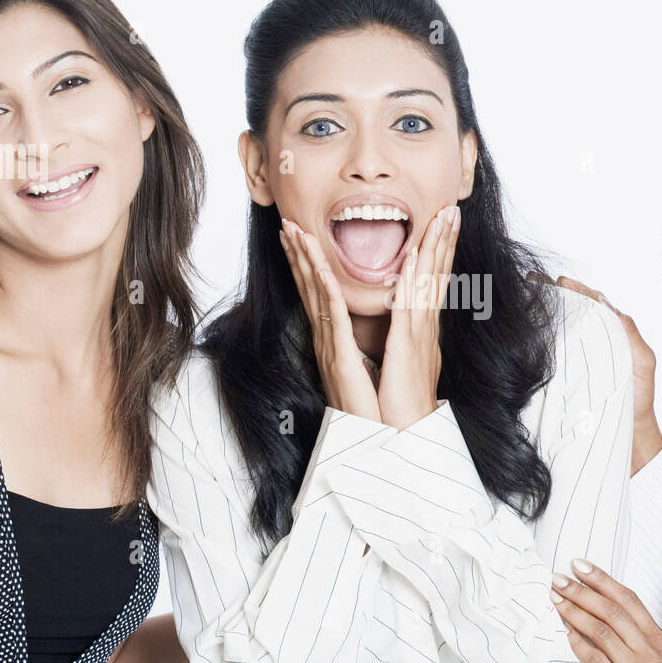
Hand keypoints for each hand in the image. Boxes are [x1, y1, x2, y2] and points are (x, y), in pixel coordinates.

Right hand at [279, 218, 380, 422]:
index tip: (299, 237)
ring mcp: (330, 347)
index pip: (317, 294)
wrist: (374, 438)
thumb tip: (352, 330)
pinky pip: (333, 317)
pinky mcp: (339, 356)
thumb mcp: (361, 367)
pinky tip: (320, 269)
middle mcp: (327, 340)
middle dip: (297, 254)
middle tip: (286, 224)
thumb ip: (353, 346)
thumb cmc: (372, 406)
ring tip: (295, 234)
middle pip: (308, 288)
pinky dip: (327, 289)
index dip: (306, 264)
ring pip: (316, 295)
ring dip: (305, 262)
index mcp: (334, 340)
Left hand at [377, 204, 459, 429]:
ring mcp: (420, 338)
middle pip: (437, 278)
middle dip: (444, 242)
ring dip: (435, 249)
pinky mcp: (408, 349)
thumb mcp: (403, 367)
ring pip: (428, 284)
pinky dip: (414, 280)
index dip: (439, 254)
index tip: (443, 225)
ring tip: (443, 218)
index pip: (432, 285)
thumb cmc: (401, 407)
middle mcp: (425, 331)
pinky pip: (410, 308)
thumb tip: (406, 325)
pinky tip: (417, 256)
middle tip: (452, 209)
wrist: (408, 439)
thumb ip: (405, 342)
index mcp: (421, 334)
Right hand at [535, 274, 661, 472]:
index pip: (591, 303)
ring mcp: (576, 356)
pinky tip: (526, 329)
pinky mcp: (564, 374)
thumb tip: (605, 303)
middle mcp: (591, 340)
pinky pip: (550, 352)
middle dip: (552, 294)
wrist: (629, 432)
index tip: (559, 281)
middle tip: (534, 282)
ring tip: (525, 296)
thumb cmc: (639, 396)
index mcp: (610, 332)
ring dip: (542, 311)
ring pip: (558, 328)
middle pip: (570, 311)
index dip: (575, 290)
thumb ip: (629, 331)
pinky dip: (538, 338)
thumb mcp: (642, 360)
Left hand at [550, 558, 661, 662]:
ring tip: (557, 600)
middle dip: (581, 591)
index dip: (602, 580)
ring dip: (574, 612)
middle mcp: (646, 649)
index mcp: (657, 638)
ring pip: (601, 631)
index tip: (582, 567)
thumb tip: (614, 617)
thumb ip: (641, 635)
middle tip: (560, 579)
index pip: (627, 599)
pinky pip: (597, 662)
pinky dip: (579, 645)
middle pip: (610, 610)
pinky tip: (567, 634)